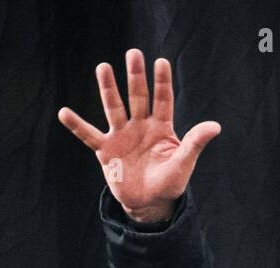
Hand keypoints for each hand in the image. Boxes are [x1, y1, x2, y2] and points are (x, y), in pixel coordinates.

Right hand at [57, 49, 220, 223]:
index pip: (163, 100)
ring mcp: (121, 136)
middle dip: (135, 76)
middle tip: (133, 53)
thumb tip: (215, 126)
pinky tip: (64, 113)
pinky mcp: (106, 151)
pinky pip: (89, 136)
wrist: (149, 202)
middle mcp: (140, 126)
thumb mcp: (184, 163)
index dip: (162, 82)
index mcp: (161, 128)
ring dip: (108, 89)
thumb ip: (195, 143)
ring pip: (113, 108)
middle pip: (137, 97)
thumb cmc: (169, 182)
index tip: (161, 62)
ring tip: (103, 67)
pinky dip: (77, 126)